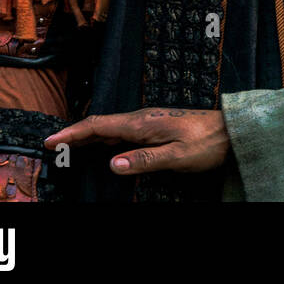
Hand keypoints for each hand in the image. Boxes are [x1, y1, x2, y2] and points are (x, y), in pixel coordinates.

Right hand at [44, 108, 229, 174]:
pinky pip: (124, 131)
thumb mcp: (177, 156)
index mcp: (144, 124)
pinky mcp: (157, 127)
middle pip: (101, 125)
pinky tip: (103, 146)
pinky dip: (106, 137)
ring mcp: (150, 122)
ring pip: (112, 127)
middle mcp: (144, 119)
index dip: (73, 133)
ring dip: (89, 135)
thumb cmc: (208, 143)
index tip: (51, 140)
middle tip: (52, 145)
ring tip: (69, 145)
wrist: (232, 131)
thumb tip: (112, 164)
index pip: (99, 125)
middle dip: (75, 134)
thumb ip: (144, 160)